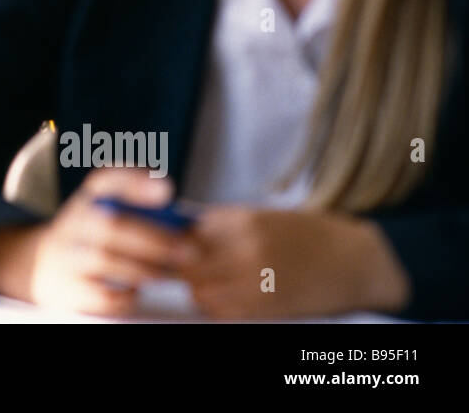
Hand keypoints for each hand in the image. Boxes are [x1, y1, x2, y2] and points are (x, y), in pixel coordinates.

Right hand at [0, 168, 197, 315]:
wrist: (41, 264)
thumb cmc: (91, 233)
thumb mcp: (104, 206)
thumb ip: (139, 202)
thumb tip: (179, 209)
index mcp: (89, 197)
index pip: (106, 180)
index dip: (135, 183)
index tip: (167, 191)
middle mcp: (73, 222)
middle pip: (110, 226)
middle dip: (154, 239)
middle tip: (189, 251)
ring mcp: (67, 256)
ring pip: (104, 259)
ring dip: (144, 268)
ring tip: (170, 274)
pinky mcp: (67, 289)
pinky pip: (99, 294)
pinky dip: (125, 295)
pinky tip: (138, 291)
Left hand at [178, 207, 410, 318]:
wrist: (357, 262)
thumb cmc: (307, 236)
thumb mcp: (263, 218)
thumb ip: (223, 226)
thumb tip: (180, 235)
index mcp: (245, 221)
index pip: (186, 234)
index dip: (175, 243)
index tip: (172, 246)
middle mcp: (247, 249)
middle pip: (187, 263)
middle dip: (179, 267)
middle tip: (181, 269)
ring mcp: (257, 281)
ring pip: (200, 291)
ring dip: (196, 289)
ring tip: (205, 284)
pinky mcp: (267, 308)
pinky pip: (222, 311)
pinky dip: (214, 307)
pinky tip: (223, 299)